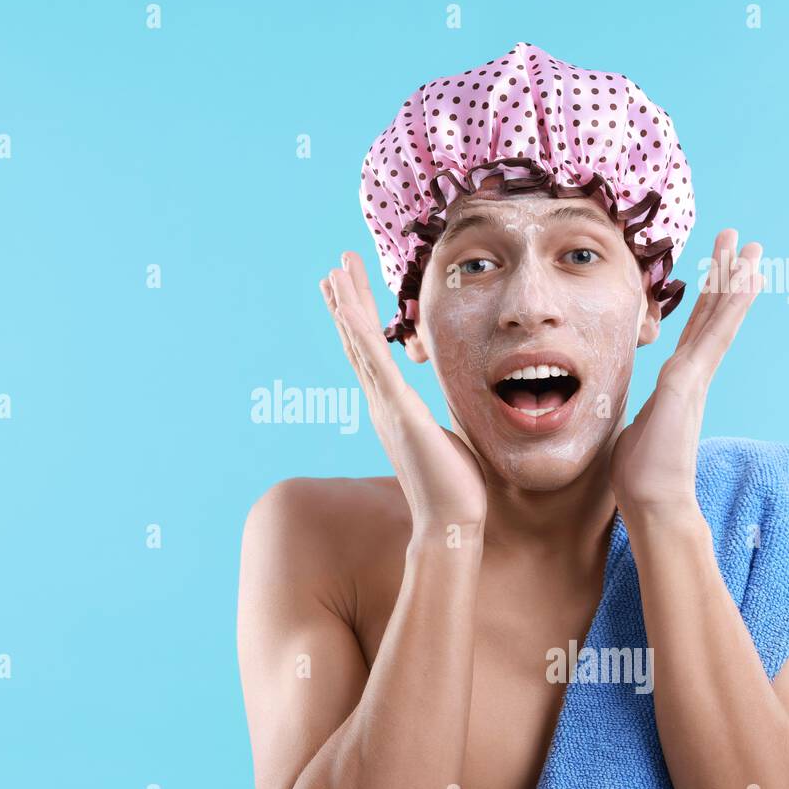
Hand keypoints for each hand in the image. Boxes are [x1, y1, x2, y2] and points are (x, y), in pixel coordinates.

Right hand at [321, 252, 486, 531]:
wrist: (451, 523)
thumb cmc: (455, 488)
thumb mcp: (448, 439)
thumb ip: (440, 420)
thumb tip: (447, 413)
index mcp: (393, 408)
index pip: (371, 353)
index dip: (359, 319)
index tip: (349, 288)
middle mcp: (382, 404)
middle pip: (357, 341)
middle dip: (347, 300)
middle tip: (335, 265)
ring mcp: (387, 407)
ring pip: (360, 346)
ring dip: (347, 307)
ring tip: (334, 272)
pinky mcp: (400, 412)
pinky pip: (375, 366)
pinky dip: (359, 335)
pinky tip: (347, 309)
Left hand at [610, 229, 764, 514]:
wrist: (654, 505)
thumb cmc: (640, 480)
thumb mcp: (631, 436)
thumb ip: (638, 421)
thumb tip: (627, 428)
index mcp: (677, 388)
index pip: (693, 336)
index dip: (705, 305)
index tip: (715, 276)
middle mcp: (691, 378)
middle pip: (711, 318)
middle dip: (724, 279)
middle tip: (739, 243)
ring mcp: (694, 379)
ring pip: (719, 319)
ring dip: (733, 281)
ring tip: (749, 246)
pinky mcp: (689, 382)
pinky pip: (715, 334)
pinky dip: (730, 304)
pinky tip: (744, 278)